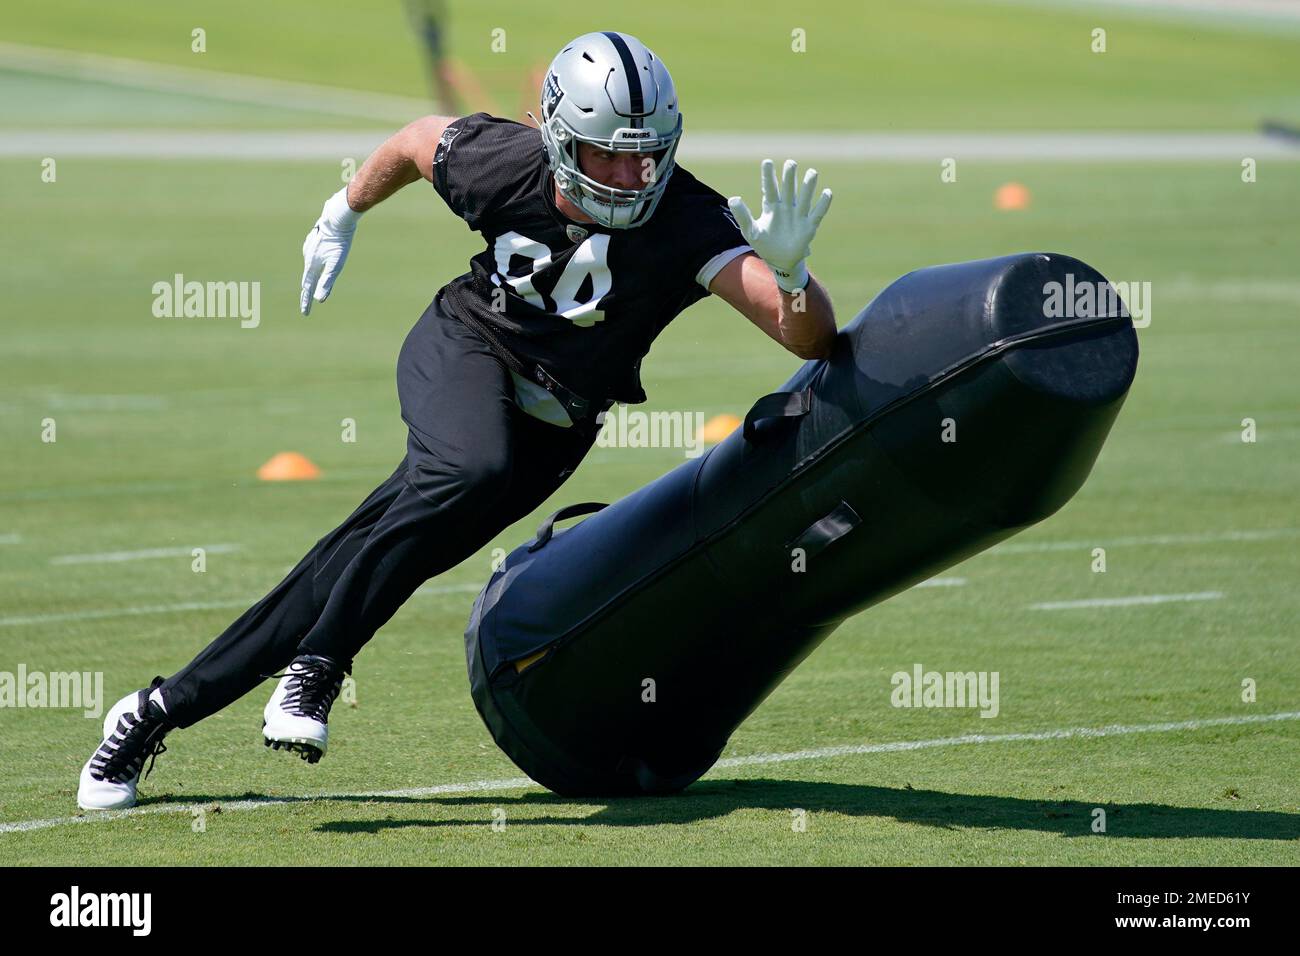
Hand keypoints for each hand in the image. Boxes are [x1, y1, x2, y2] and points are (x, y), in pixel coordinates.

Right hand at [300, 187, 361, 314]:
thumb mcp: (336, 265)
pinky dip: (314, 262)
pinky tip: (318, 259)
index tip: (305, 314)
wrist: (337, 217)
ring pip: (310, 264)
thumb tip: (320, 300)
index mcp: (311, 264)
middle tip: (307, 303)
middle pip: (307, 277)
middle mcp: (307, 255)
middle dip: (308, 290)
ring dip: (311, 275)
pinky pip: (313, 253)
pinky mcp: (314, 238)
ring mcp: (310, 246)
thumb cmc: (339, 242)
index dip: (306, 301)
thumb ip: (327, 281)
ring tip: (310, 285)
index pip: (307, 287)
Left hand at [728, 158, 831, 293]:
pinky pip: (817, 213)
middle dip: (789, 177)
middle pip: (788, 189)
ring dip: (808, 186)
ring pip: (804, 198)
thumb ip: (742, 215)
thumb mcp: (750, 231)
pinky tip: (827, 192)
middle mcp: (786, 207)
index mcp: (771, 206)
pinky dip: (823, 204)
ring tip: (812, 172)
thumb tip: (733, 198)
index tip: (767, 162)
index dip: (768, 176)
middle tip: (790, 163)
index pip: (770, 188)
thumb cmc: (764, 244)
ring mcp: (798, 216)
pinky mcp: (809, 226)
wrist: (779, 261)